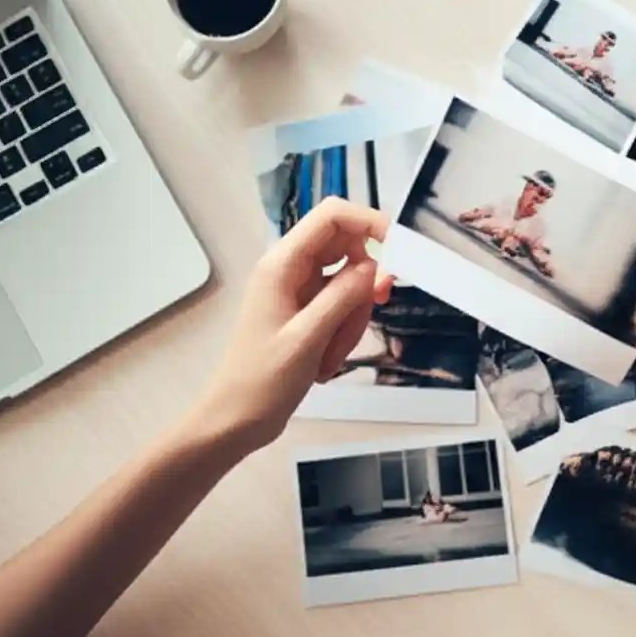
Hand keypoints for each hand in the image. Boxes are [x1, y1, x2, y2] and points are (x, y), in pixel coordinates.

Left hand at [195, 199, 393, 454]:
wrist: (235, 419)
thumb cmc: (262, 381)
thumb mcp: (307, 338)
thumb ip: (342, 296)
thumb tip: (375, 266)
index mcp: (282, 264)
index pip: (333, 216)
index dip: (370, 222)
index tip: (400, 249)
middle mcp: (290, 270)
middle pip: (347, 249)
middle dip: (365, 284)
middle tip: (374, 312)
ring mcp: (298, 292)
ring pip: (349, 283)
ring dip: (353, 317)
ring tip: (330, 354)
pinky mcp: (305, 314)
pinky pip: (341, 308)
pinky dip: (344, 331)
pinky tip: (326, 361)